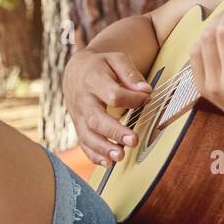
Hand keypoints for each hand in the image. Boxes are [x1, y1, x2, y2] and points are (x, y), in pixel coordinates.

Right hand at [64, 51, 149, 165]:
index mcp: (93, 81)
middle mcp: (83, 101)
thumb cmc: (101, 66)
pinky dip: (93, 155)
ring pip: (87, 135)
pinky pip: (83, 143)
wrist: (75, 71)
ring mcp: (78, 116)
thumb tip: (146, 91)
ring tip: (120, 157)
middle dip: (114, 132)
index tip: (147, 99)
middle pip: (96, 119)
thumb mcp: (116, 60)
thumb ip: (131, 74)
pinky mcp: (78, 126)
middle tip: (133, 140)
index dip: (132, 99)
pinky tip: (107, 163)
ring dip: (103, 148)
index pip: (114, 95)